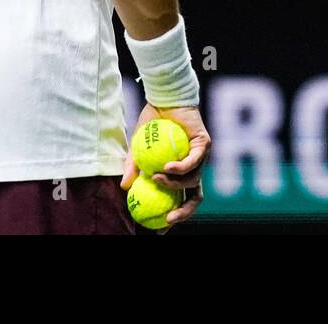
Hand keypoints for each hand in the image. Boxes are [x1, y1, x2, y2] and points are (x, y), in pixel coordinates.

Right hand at [120, 104, 210, 233]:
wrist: (164, 97)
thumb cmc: (152, 122)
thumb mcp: (137, 147)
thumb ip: (133, 166)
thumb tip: (123, 187)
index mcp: (180, 174)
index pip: (181, 201)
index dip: (174, 217)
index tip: (159, 230)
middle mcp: (194, 168)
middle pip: (195, 198)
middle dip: (183, 212)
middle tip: (167, 218)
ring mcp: (201, 157)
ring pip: (192, 181)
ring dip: (174, 183)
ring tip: (156, 178)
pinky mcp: (204, 144)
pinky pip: (193, 160)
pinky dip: (180, 167)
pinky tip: (167, 167)